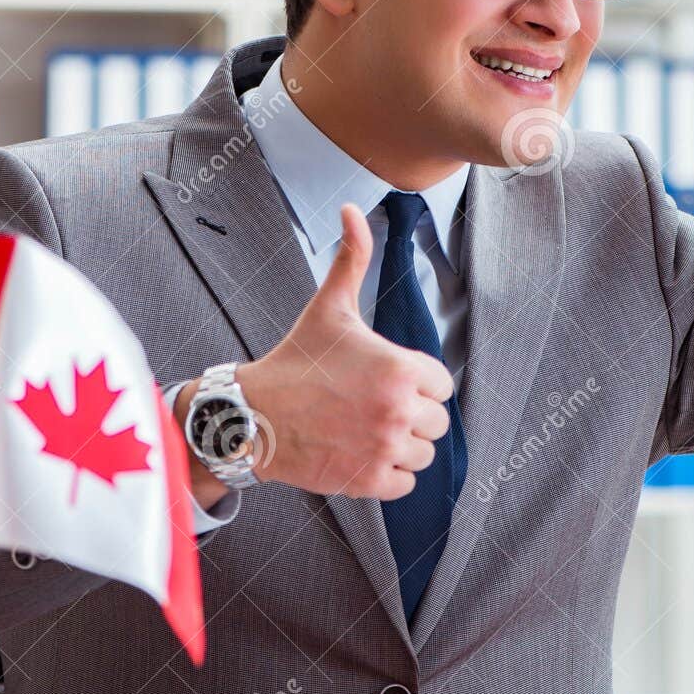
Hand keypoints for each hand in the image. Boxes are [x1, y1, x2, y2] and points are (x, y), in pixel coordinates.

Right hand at [187, 203, 453, 504]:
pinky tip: (361, 453)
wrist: (252, 415)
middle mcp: (399, 411)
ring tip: (365, 429)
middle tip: (371, 406)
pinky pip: (405, 483)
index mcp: (400, 369)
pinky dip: (388, 474)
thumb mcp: (329, 307)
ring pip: (423, 454)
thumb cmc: (295, 361)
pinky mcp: (370, 482)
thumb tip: (352, 210)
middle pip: (436, 422)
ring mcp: (385, 449)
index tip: (383, 380)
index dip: (415, 381)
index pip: (441, 384)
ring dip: (401, 445)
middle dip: (410, 414)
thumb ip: (352, 258)